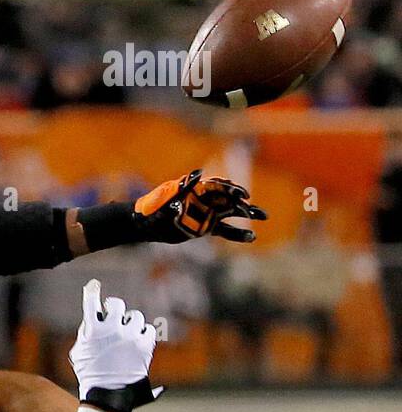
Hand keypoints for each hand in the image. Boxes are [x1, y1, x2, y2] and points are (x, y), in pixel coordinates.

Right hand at [69, 279, 160, 408]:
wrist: (107, 397)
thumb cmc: (90, 376)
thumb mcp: (79, 353)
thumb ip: (87, 332)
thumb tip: (97, 316)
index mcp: (93, 330)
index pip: (91, 302)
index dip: (92, 291)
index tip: (93, 286)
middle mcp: (112, 330)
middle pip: (117, 304)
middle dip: (115, 310)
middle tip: (114, 318)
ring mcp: (130, 337)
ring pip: (135, 317)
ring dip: (130, 324)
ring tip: (126, 336)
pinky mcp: (145, 346)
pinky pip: (148, 330)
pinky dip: (143, 335)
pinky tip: (137, 343)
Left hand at [134, 169, 267, 243]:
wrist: (148, 224)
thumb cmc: (154, 208)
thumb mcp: (167, 199)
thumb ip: (183, 188)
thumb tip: (198, 173)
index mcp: (199, 190)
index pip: (220, 187)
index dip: (232, 190)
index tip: (242, 196)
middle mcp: (206, 200)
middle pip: (229, 199)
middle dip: (243, 203)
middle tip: (254, 209)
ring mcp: (208, 213)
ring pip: (232, 213)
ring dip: (248, 215)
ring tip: (264, 217)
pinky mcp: (206, 227)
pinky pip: (225, 230)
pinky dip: (238, 234)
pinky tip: (252, 238)